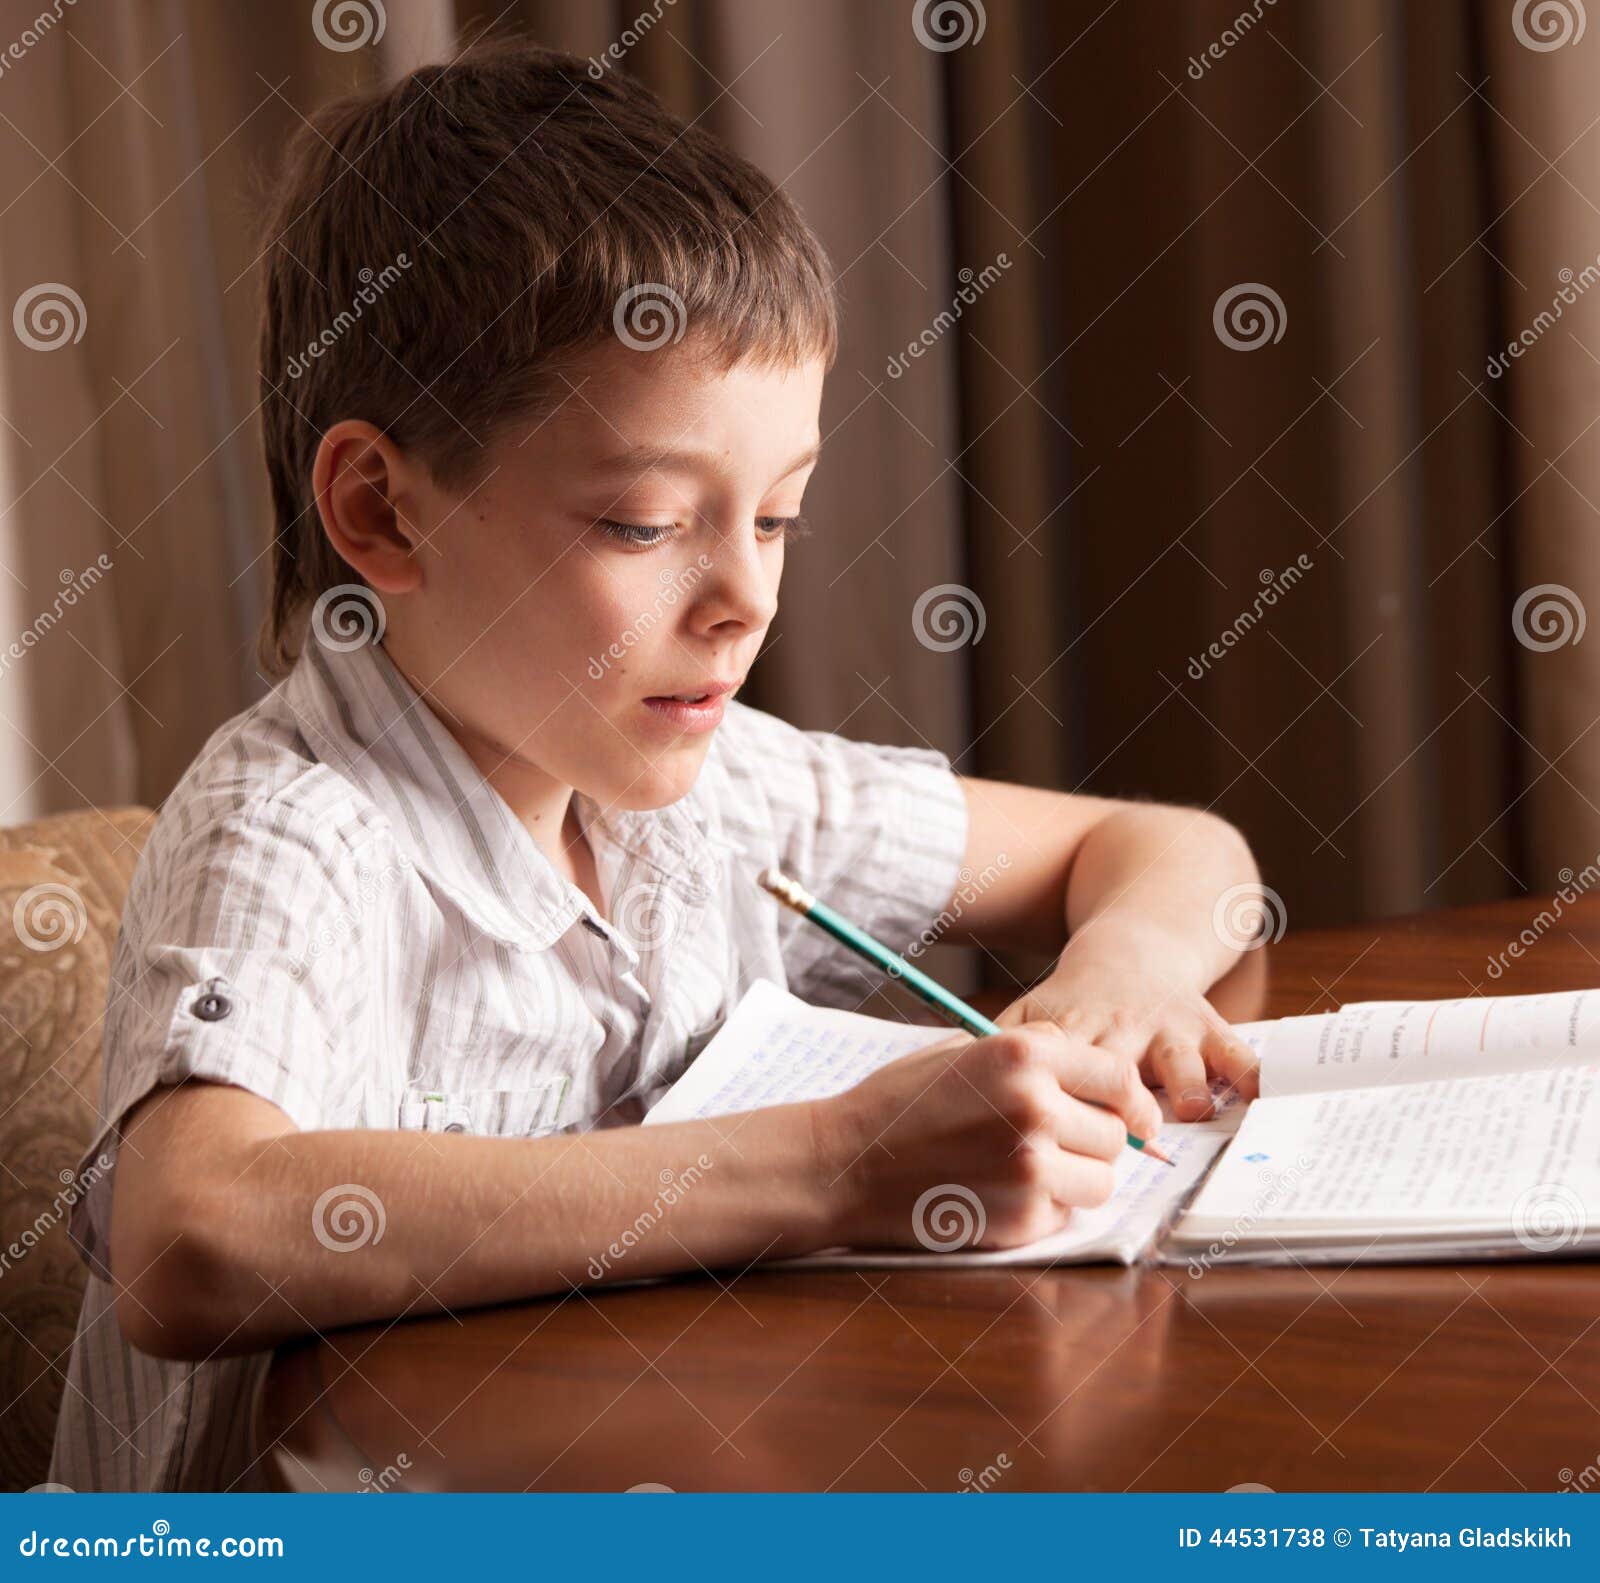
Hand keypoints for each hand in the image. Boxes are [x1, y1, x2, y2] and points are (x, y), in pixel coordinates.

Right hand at [810, 1022, 1163, 1251]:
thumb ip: (1033, 1054)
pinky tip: (999, 1193)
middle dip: (1092, 1141)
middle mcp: (1036, 1106)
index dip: (1131, 1100)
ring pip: (1101, 1180)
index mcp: (1023, 1054)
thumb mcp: (965, 1050)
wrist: (844, 1164)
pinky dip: (1044, 1209)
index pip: (1119, 1077)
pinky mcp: (1022, 1217)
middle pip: (1116, 1134)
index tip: (1134, 1116)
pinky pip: (1065, 1215)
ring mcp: (1032, 1166)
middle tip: (1054, 1144)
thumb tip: (1099, 1078)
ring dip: (1077, 1179)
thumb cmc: (900, 1103)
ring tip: (1029, 1169)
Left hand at [996, 931, 1258, 1120]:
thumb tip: (935, 1087)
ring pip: (1180, 1062)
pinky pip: (1238, 1055)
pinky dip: (1249, 1079)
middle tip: (1126, 1144)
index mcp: (1071, 1028)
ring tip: (1190, 1110)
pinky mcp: (1211, 1028)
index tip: (1057, 1140)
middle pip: (1119, 1070)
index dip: (1061, 1102)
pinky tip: (1258, 1102)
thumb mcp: (1029, 1016)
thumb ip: (991, 1050)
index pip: (1061, 1066)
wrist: (1136, 948)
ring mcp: (1169, 1028)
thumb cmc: (1075, 1001)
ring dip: (1186, 1087)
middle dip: (1124, 1106)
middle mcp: (1121, 1028)